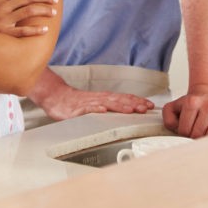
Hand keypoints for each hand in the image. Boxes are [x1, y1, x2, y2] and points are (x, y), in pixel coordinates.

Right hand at [28, 69, 154, 120]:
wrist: (56, 97)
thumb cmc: (76, 103)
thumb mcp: (96, 104)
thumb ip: (109, 107)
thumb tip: (127, 111)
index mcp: (105, 98)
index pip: (125, 98)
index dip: (138, 101)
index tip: (150, 105)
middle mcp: (100, 99)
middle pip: (119, 100)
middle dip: (133, 104)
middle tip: (145, 108)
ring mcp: (89, 103)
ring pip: (107, 103)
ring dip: (120, 106)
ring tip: (130, 110)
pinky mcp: (78, 109)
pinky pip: (88, 109)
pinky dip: (96, 109)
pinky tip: (103, 110)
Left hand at [162, 87, 207, 137]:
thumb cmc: (192, 103)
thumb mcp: (174, 106)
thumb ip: (168, 118)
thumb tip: (175, 128)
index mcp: (192, 102)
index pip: (184, 130)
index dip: (183, 134)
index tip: (185, 130)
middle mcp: (207, 105)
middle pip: (197, 134)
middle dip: (193, 137)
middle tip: (194, 132)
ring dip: (206, 138)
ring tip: (203, 131)